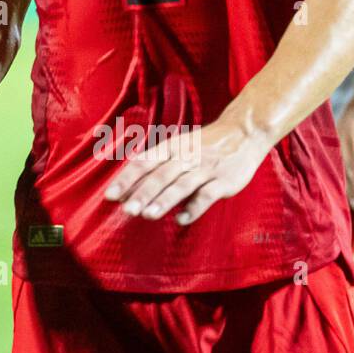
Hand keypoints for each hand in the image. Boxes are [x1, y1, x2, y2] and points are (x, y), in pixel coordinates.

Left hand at [103, 116, 271, 224]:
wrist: (243, 132)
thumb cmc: (204, 145)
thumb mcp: (179, 147)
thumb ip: (157, 167)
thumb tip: (129, 191)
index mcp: (171, 148)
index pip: (144, 163)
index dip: (126, 179)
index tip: (110, 195)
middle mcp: (185, 157)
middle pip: (160, 175)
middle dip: (141, 192)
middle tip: (126, 209)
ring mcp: (205, 168)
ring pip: (181, 185)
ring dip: (163, 200)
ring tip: (147, 215)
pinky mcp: (224, 181)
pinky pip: (207, 195)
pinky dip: (193, 208)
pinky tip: (180, 220)